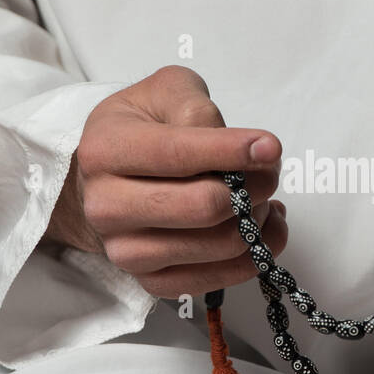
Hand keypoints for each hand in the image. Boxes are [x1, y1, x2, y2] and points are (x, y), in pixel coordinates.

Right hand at [44, 65, 286, 296]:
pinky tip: (261, 228)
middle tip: (268, 172)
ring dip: (257, 221)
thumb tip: (241, 148)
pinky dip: (254, 256)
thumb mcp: (163, 92)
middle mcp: (106, 206)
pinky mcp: (150, 281)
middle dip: (253, 187)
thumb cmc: (142, 129)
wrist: (104, 179)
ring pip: (218, 245)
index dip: (232, 151)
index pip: (178, 155)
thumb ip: (197, 106)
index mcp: (105, 151)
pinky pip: (216, 279)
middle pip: (204, 207)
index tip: (270, 147)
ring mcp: (125, 250)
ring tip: (263, 198)